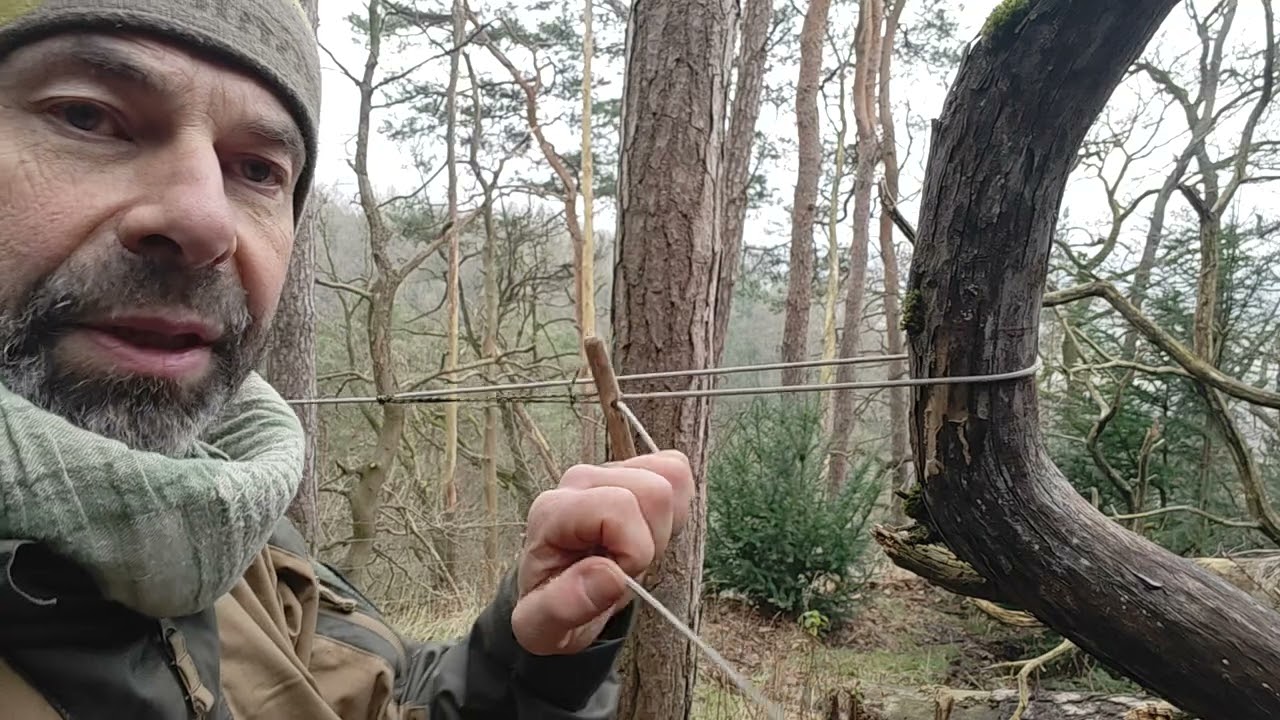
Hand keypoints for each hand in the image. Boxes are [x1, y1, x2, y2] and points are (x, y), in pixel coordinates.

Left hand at [511, 450, 693, 655]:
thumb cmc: (551, 608)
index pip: (619, 506)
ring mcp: (609, 470)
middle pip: (655, 489)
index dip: (634, 552)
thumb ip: (565, 606)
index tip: (618, 580)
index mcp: (554, 512)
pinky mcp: (634, 469)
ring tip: (635, 550)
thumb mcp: (543, 627)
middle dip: (654, 541)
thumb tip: (610, 573)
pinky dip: (676, 508)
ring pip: (671, 475)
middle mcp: (581, 480)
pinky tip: (648, 532)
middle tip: (628, 567)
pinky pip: (676, 471)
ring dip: (666, 525)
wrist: (555, 592)